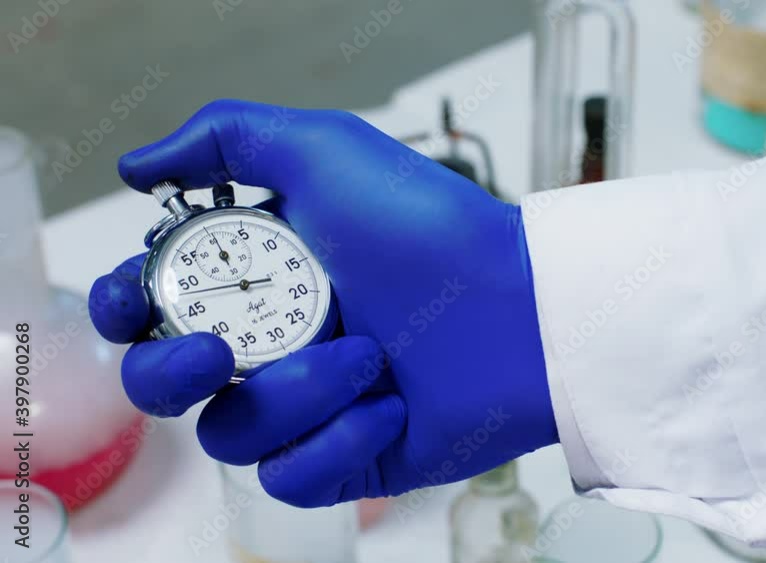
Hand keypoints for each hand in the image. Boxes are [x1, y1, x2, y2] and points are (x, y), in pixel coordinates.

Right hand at [89, 99, 556, 506]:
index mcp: (258, 278)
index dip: (126, 308)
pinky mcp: (348, 458)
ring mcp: (310, 405)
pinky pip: (295, 480)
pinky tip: (390, 406)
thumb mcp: (326, 153)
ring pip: (233, 436)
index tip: (141, 298)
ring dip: (296, 395)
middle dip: (172, 373)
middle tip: (217, 350)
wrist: (520, 305)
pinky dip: (339, 445)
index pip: (152, 304)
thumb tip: (140, 166)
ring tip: (370, 356)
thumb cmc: (431, 229)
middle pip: (166, 385)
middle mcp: (274, 342)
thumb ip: (227, 139)